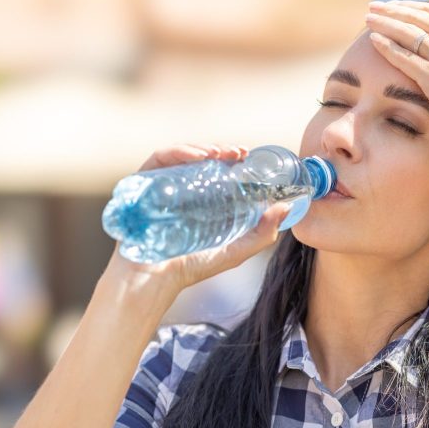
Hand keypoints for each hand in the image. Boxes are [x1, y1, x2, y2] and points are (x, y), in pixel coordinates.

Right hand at [104, 142, 293, 294]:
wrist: (153, 280)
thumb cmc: (190, 267)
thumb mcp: (234, 251)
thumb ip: (262, 234)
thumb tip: (286, 207)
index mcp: (201, 199)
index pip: (217, 170)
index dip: (233, 160)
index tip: (247, 156)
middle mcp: (181, 188)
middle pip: (200, 159)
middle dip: (221, 150)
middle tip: (238, 153)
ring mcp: (161, 184)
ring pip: (182, 155)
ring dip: (202, 147)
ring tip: (220, 153)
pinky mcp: (142, 183)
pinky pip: (160, 159)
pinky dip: (179, 152)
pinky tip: (197, 157)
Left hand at [364, 0, 428, 161]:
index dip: (414, 6)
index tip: (399, 6)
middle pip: (418, 17)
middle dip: (393, 9)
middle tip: (375, 6)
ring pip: (408, 32)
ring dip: (385, 23)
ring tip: (369, 18)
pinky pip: (405, 57)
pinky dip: (388, 47)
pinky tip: (374, 41)